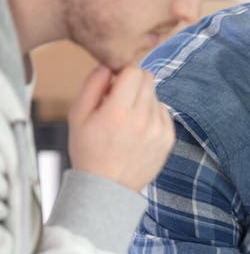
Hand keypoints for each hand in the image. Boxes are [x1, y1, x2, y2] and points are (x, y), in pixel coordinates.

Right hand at [67, 65, 174, 191]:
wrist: (107, 188)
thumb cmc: (89, 151)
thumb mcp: (78, 115)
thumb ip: (92, 85)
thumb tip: (108, 65)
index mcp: (118, 111)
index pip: (133, 70)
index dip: (122, 73)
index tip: (113, 84)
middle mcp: (143, 119)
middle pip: (148, 79)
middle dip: (133, 84)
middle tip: (119, 101)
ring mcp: (159, 130)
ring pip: (156, 96)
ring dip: (143, 101)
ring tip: (128, 121)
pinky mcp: (168, 140)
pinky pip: (164, 113)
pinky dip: (153, 115)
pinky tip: (139, 130)